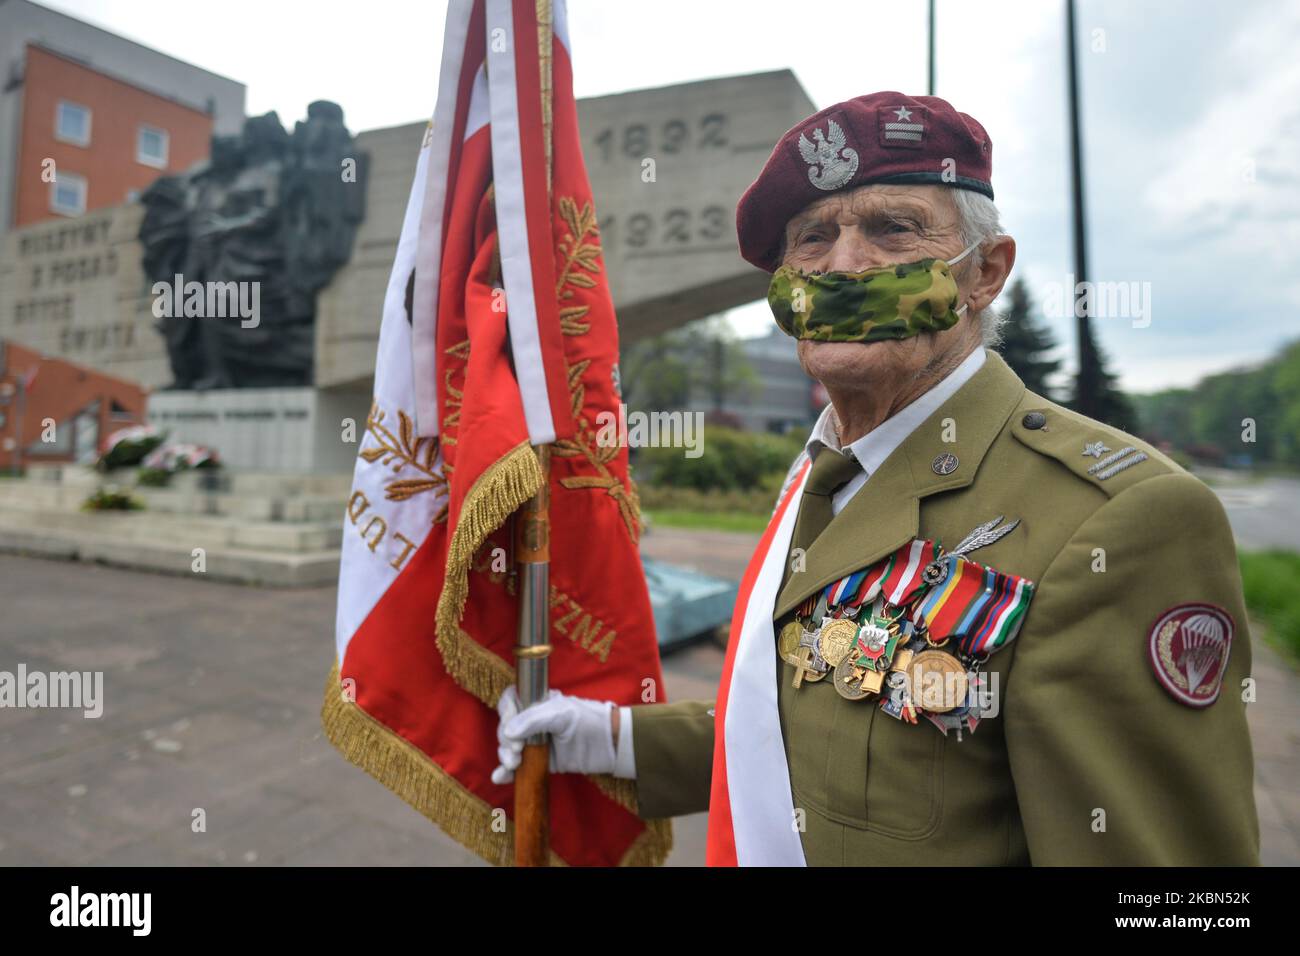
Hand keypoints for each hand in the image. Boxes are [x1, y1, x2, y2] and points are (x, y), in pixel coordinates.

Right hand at [490, 686, 616, 784]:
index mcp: (537, 702)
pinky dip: (505, 773)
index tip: (511, 729)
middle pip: (506, 727)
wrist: (610, 746)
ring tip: (514, 764)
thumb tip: (508, 732)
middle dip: (506, 740)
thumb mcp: (562, 714)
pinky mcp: (539, 761)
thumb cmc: (588, 721)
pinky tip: (500, 778)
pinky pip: (517, 767)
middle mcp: (532, 721)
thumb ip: (534, 720)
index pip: (510, 702)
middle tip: (517, 751)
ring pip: (508, 748)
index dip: (506, 714)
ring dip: (505, 756)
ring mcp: (534, 742)